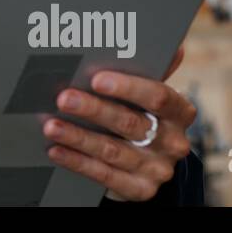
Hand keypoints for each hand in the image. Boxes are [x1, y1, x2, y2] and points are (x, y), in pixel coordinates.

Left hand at [43, 46, 194, 201]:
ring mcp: (158, 169)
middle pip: (130, 123)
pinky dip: (77, 161)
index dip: (128, 87)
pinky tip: (56, 150)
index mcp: (181, 112)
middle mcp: (173, 142)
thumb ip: (151, 70)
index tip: (97, 78)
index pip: (159, 97)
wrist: (148, 162)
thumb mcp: (149, 94)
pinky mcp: (140, 190)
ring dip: (78, 136)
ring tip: (51, 124)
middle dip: (93, 109)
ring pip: (112, 150)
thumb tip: (170, 42)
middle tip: (63, 98)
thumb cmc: (143, 115)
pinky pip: (104, 175)